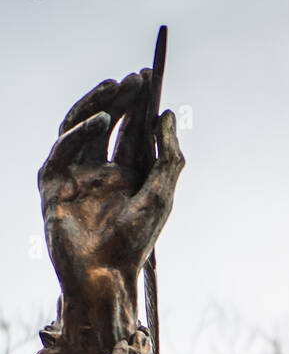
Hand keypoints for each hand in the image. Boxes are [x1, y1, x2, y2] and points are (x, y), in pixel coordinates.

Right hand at [38, 73, 183, 353]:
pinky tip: (100, 120)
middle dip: (121, 99)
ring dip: (98, 104)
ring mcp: (75, 175)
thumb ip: (168, 157)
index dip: (140, 105)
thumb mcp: (161, 196)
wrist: (103, 275)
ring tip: (116, 86)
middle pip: (108, 124)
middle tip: (133, 78)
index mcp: (127, 177)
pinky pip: (63, 147)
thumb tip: (170, 115)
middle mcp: (100, 172)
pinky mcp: (53, 182)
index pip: (132, 131)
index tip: (148, 79)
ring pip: (82, 128)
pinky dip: (81, 130)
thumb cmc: (135, 243)